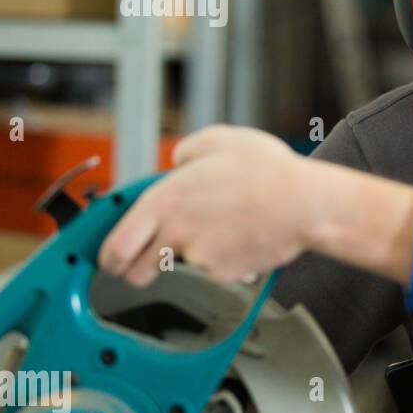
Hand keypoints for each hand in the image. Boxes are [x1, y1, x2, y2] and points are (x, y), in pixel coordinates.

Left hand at [99, 124, 313, 286]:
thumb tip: (178, 163)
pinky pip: (215, 270)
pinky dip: (224, 259)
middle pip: (134, 270)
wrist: (303, 204)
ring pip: (180, 267)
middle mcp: (174, 232)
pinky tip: (241, 238)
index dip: (108, 256)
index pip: (116, 243)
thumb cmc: (267, 171)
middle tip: (145, 264)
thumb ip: (186, 152)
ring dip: (189, 257)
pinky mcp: (224, 273)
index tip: (112, 258)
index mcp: (164, 200)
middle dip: (134, 271)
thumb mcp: (219, 139)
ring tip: (217, 234)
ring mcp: (198, 256)